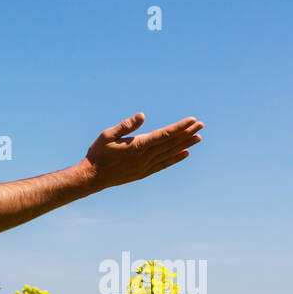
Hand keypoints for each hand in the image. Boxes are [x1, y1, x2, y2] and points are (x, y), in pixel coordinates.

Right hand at [80, 113, 203, 189]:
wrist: (91, 177)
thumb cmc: (98, 153)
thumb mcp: (108, 135)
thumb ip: (126, 126)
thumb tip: (142, 116)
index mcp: (138, 146)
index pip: (164, 134)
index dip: (180, 127)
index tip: (192, 120)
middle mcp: (145, 157)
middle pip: (170, 143)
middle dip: (187, 133)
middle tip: (201, 125)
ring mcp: (145, 166)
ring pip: (169, 153)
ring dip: (185, 145)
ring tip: (198, 137)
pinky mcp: (143, 173)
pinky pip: (163, 164)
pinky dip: (175, 158)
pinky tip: (184, 153)